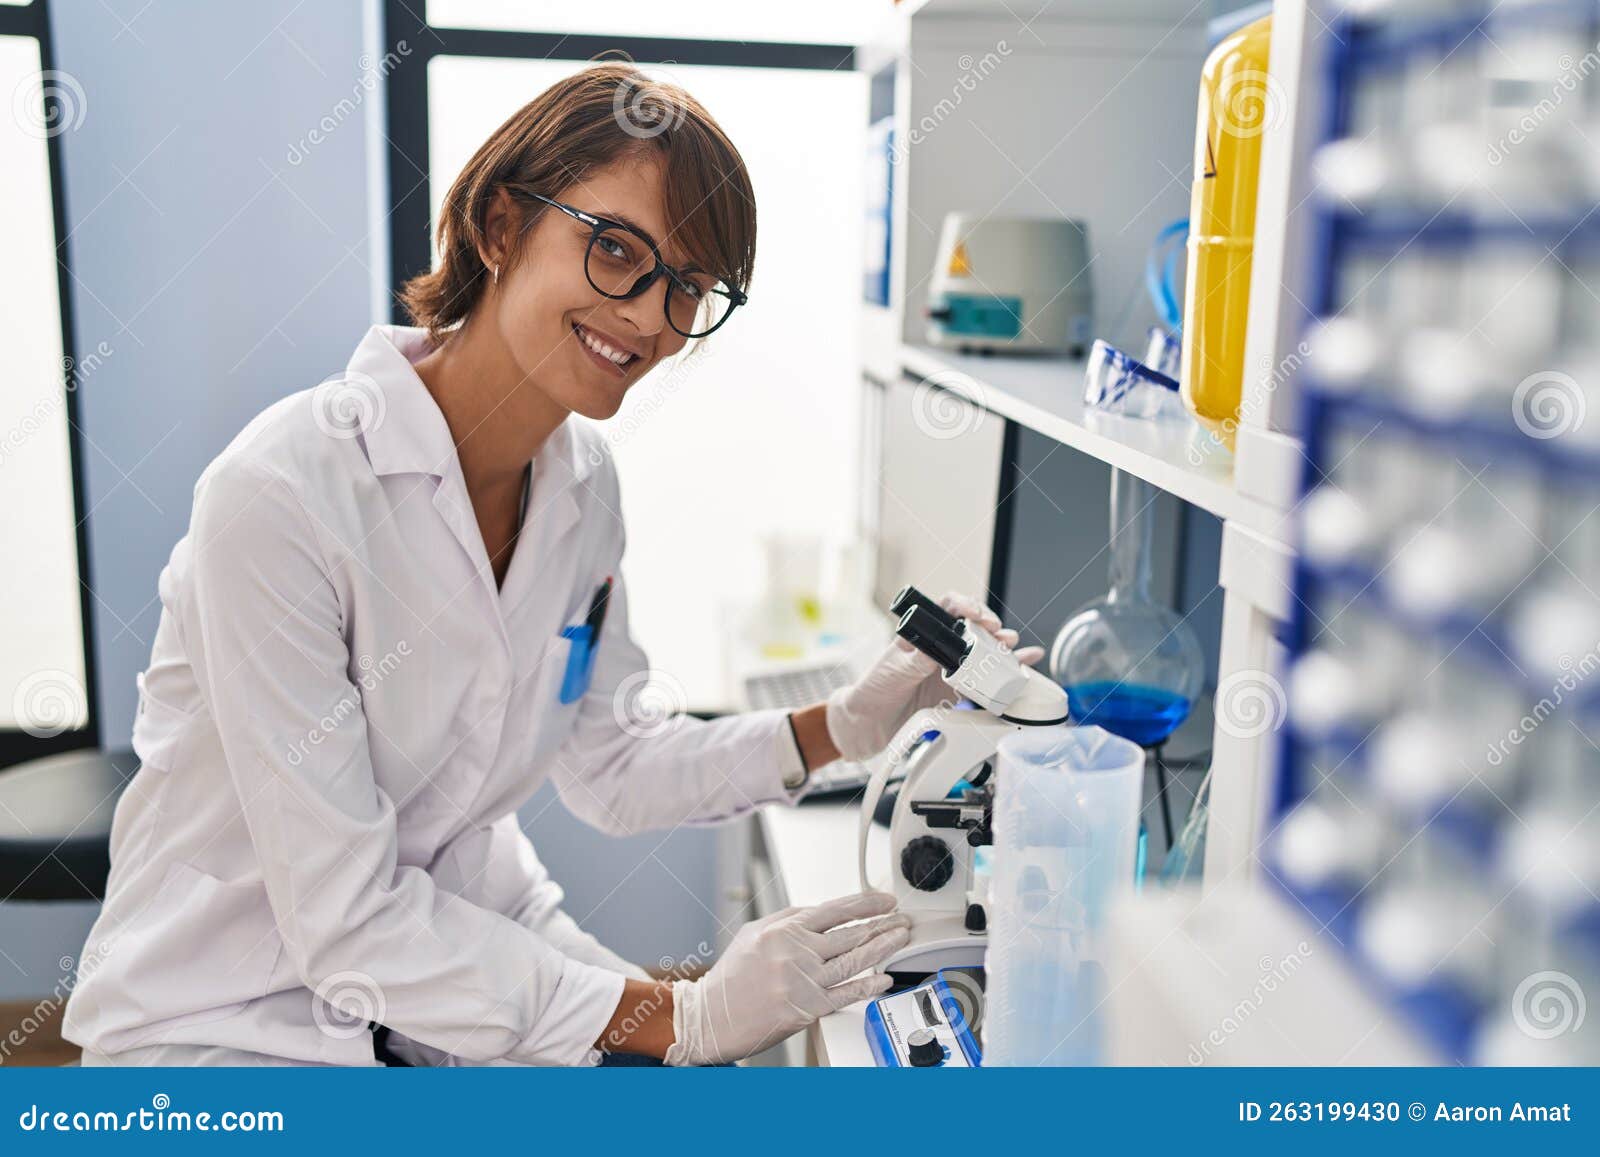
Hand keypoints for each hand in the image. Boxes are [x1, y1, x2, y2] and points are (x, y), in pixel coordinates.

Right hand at [663, 891, 909, 1065]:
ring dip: (884, 948)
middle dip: (883, 924)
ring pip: (855, 961)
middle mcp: (797, 952)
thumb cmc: (731, 978)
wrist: (712, 1016)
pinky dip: (869, 985)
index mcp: (784, 930)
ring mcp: (805, 981)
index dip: (866, 903)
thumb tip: (820, 912)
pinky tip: (885, 978)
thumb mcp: (754, 933)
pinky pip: (847, 994)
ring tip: (901, 939)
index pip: (835, 909)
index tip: (884, 900)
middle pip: (851, 934)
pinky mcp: (809, 1008)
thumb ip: (788, 918)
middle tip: (902, 919)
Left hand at [825, 592, 1044, 761]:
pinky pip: (987, 678)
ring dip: (1003, 647)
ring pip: (984, 651)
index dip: (966, 606)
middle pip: (973, 628)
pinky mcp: (958, 690)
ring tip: (1015, 648)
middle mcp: (939, 647)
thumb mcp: (893, 670)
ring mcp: (951, 668)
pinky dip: (1008, 671)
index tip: (977, 616)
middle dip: (991, 627)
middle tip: (1000, 635)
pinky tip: (1026, 663)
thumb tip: (940, 649)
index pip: (948, 607)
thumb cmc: (873, 690)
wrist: (868, 724)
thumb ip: (917, 661)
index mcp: (921, 633)